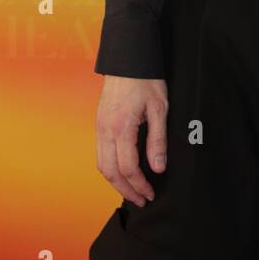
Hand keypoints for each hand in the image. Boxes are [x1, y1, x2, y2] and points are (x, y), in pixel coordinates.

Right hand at [95, 76, 168, 207]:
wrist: (128, 59)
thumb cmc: (146, 80)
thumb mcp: (159, 109)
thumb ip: (158, 140)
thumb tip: (158, 168)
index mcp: (121, 127)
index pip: (128, 167)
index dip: (139, 185)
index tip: (151, 194)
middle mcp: (105, 130)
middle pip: (110, 172)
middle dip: (126, 190)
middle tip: (141, 200)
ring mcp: (99, 127)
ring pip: (102, 165)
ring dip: (116, 182)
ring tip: (132, 191)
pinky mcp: (99, 124)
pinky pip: (100, 154)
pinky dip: (110, 169)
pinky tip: (123, 172)